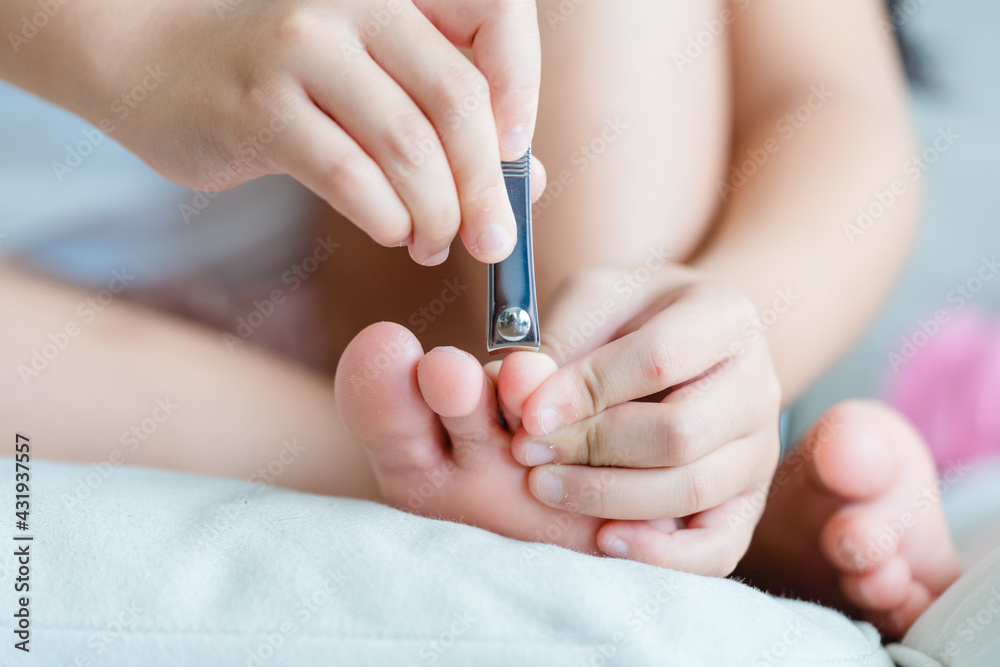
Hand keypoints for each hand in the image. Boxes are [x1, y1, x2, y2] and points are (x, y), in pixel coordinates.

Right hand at [109, 0, 543, 265]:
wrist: (148, 59)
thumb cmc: (279, 75)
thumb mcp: (368, 70)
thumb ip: (444, 112)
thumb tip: (523, 181)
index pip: (494, 12)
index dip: (522, 88)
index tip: (513, 156)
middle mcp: (353, 0)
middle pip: (458, 97)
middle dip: (486, 186)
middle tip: (492, 239)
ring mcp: (300, 47)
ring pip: (407, 145)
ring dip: (437, 213)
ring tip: (434, 242)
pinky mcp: (259, 107)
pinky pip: (350, 177)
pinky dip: (387, 219)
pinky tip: (392, 231)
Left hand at [508, 264, 782, 575]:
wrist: (671, 345)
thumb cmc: (623, 321)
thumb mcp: (588, 303)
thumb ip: (552, 342)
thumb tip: (520, 391)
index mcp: (726, 316)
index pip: (659, 359)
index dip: (587, 391)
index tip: (528, 414)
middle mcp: (759, 384)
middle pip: (679, 433)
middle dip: (591, 449)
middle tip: (527, 451)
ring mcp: (759, 448)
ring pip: (692, 489)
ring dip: (605, 496)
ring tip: (544, 484)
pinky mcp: (748, 502)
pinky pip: (717, 547)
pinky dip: (660, 553)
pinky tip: (604, 538)